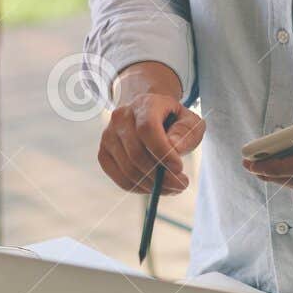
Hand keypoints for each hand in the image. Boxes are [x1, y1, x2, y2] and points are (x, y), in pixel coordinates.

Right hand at [97, 63, 204, 193]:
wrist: (148, 114)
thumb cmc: (171, 120)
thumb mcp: (189, 120)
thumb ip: (185, 132)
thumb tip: (174, 149)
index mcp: (144, 104)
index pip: (147, 129)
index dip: (162, 151)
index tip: (179, 168)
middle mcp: (121, 117)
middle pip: (137, 153)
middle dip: (161, 175)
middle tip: (180, 184)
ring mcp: (109, 136)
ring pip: (128, 169)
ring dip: (152, 185)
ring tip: (171, 186)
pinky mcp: (104, 153)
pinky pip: (120, 178)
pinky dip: (139, 188)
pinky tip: (154, 186)